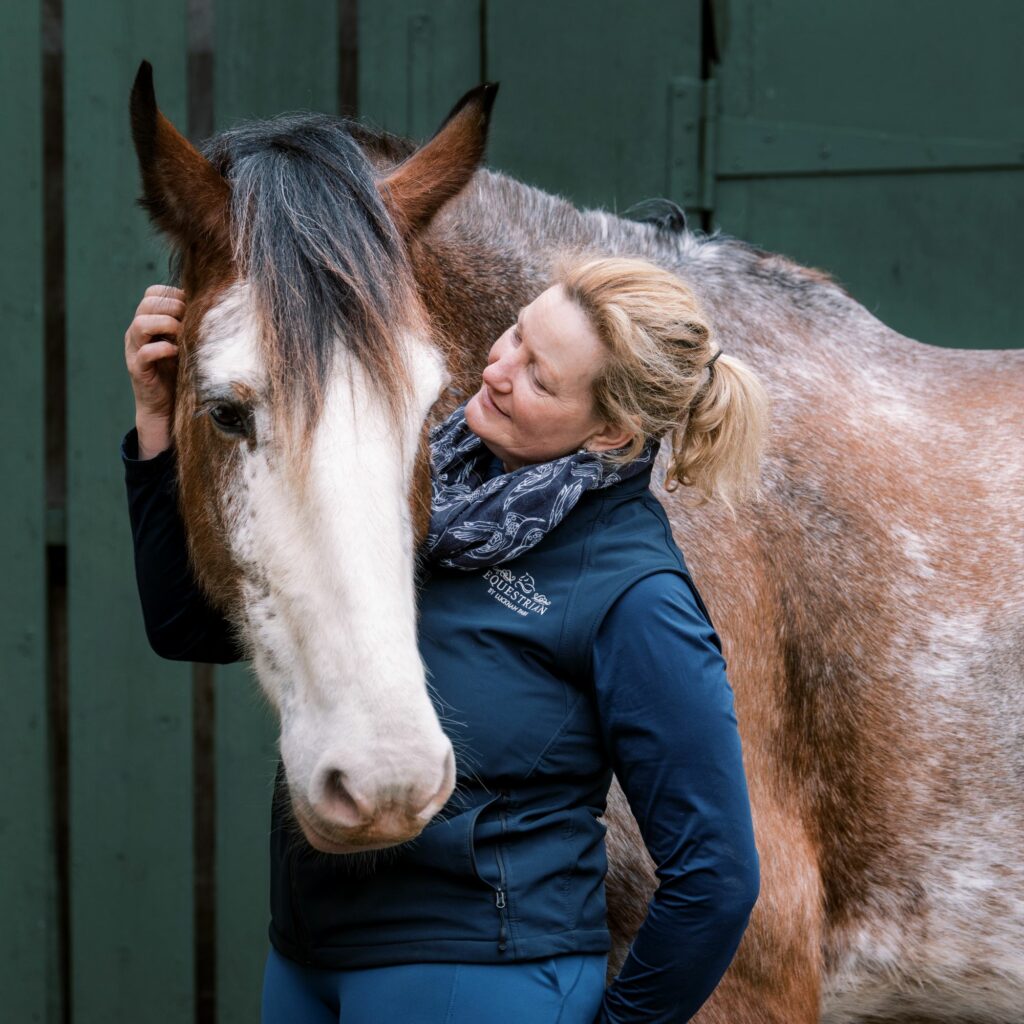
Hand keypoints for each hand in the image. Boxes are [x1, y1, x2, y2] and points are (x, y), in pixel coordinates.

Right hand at [124, 284, 184, 457]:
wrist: (166, 406)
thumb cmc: (179, 371)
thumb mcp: (185, 343)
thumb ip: (189, 325)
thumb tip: (214, 305)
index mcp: (148, 322)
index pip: (152, 293)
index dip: (173, 294)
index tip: (192, 306)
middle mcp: (137, 333)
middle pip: (146, 304)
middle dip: (172, 307)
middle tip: (189, 320)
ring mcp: (134, 350)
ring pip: (140, 324)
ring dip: (166, 324)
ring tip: (181, 334)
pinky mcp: (138, 369)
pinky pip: (144, 352)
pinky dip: (162, 349)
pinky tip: (176, 352)